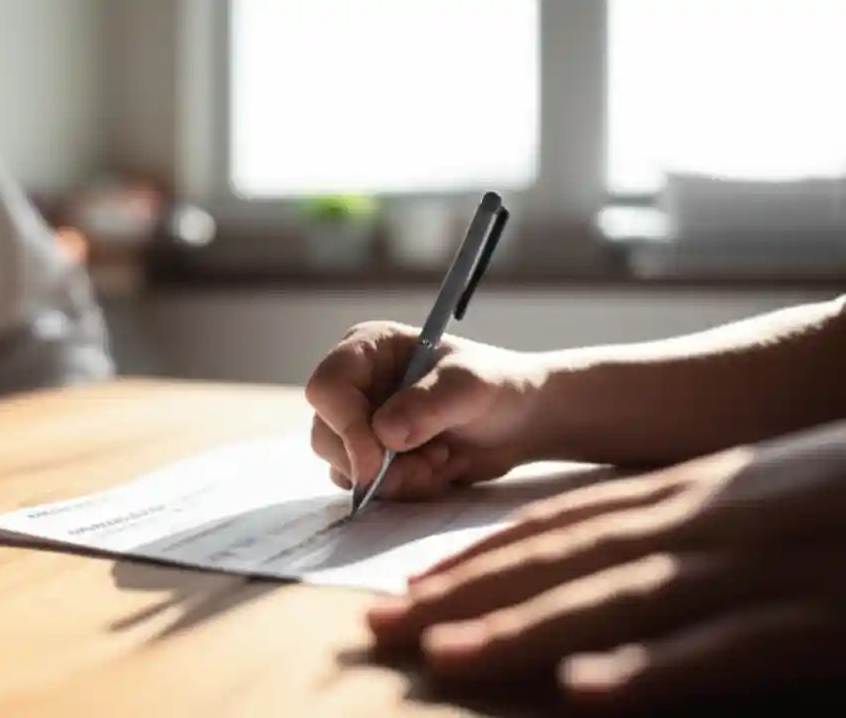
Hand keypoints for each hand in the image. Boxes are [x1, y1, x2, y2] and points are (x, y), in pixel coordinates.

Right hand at [305, 322, 546, 498]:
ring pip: (343, 468)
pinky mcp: (372, 457)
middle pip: (326, 435)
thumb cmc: (498, 386)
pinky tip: (437, 470)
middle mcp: (355, 385)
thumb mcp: (470, 386)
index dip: (346, 427)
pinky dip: (403, 489)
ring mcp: (360, 423)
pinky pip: (367, 488)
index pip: (327, 389)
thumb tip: (384, 433)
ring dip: (395, 479)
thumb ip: (428, 405)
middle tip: (431, 462)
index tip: (378, 461)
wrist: (520, 422)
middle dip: (377, 462)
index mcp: (366, 349)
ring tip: (441, 461)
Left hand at [367, 421, 845, 710]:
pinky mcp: (811, 622)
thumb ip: (684, 517)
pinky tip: (579, 692)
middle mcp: (702, 521)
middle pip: (560, 559)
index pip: (560, 523)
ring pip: (613, 601)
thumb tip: (610, 549)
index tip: (413, 587)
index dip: (480, 556)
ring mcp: (753, 569)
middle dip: (463, 595)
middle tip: (379, 626)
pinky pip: (714, 650)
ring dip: (520, 629)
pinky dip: (643, 671)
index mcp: (690, 490)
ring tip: (443, 656)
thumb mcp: (757, 489)